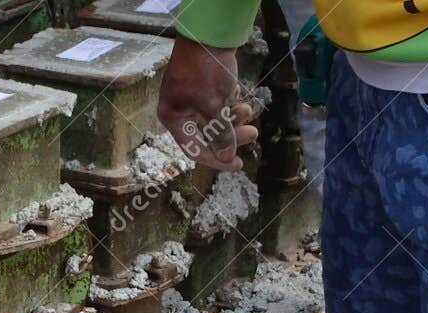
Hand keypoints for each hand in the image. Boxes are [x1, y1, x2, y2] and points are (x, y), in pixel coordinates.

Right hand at [157, 37, 256, 170]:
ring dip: (234, 119)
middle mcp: (181, 110)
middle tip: (252, 134)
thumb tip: (226, 157)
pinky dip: (231, 106)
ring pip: (216, 120)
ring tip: (248, 111)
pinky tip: (242, 99)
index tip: (238, 164)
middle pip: (208, 135)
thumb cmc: (205, 69)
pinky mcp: (205, 86)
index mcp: (174, 118)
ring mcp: (192, 97)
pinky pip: (219, 105)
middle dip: (231, 136)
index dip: (217, 160)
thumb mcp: (214, 106)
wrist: (210, 32)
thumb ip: (220, 135)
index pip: (195, 150)